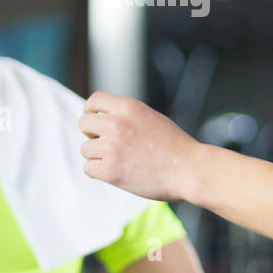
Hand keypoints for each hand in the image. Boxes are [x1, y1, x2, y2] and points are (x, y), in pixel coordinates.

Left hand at [78, 91, 198, 200]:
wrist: (189, 170)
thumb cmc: (175, 147)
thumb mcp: (151, 118)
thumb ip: (127, 116)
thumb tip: (103, 119)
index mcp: (128, 107)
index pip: (94, 100)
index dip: (90, 111)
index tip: (94, 120)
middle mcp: (117, 124)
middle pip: (84, 124)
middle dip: (91, 134)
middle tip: (102, 144)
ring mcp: (112, 147)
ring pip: (85, 149)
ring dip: (96, 156)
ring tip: (116, 161)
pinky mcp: (110, 170)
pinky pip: (89, 168)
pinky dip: (99, 172)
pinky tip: (114, 172)